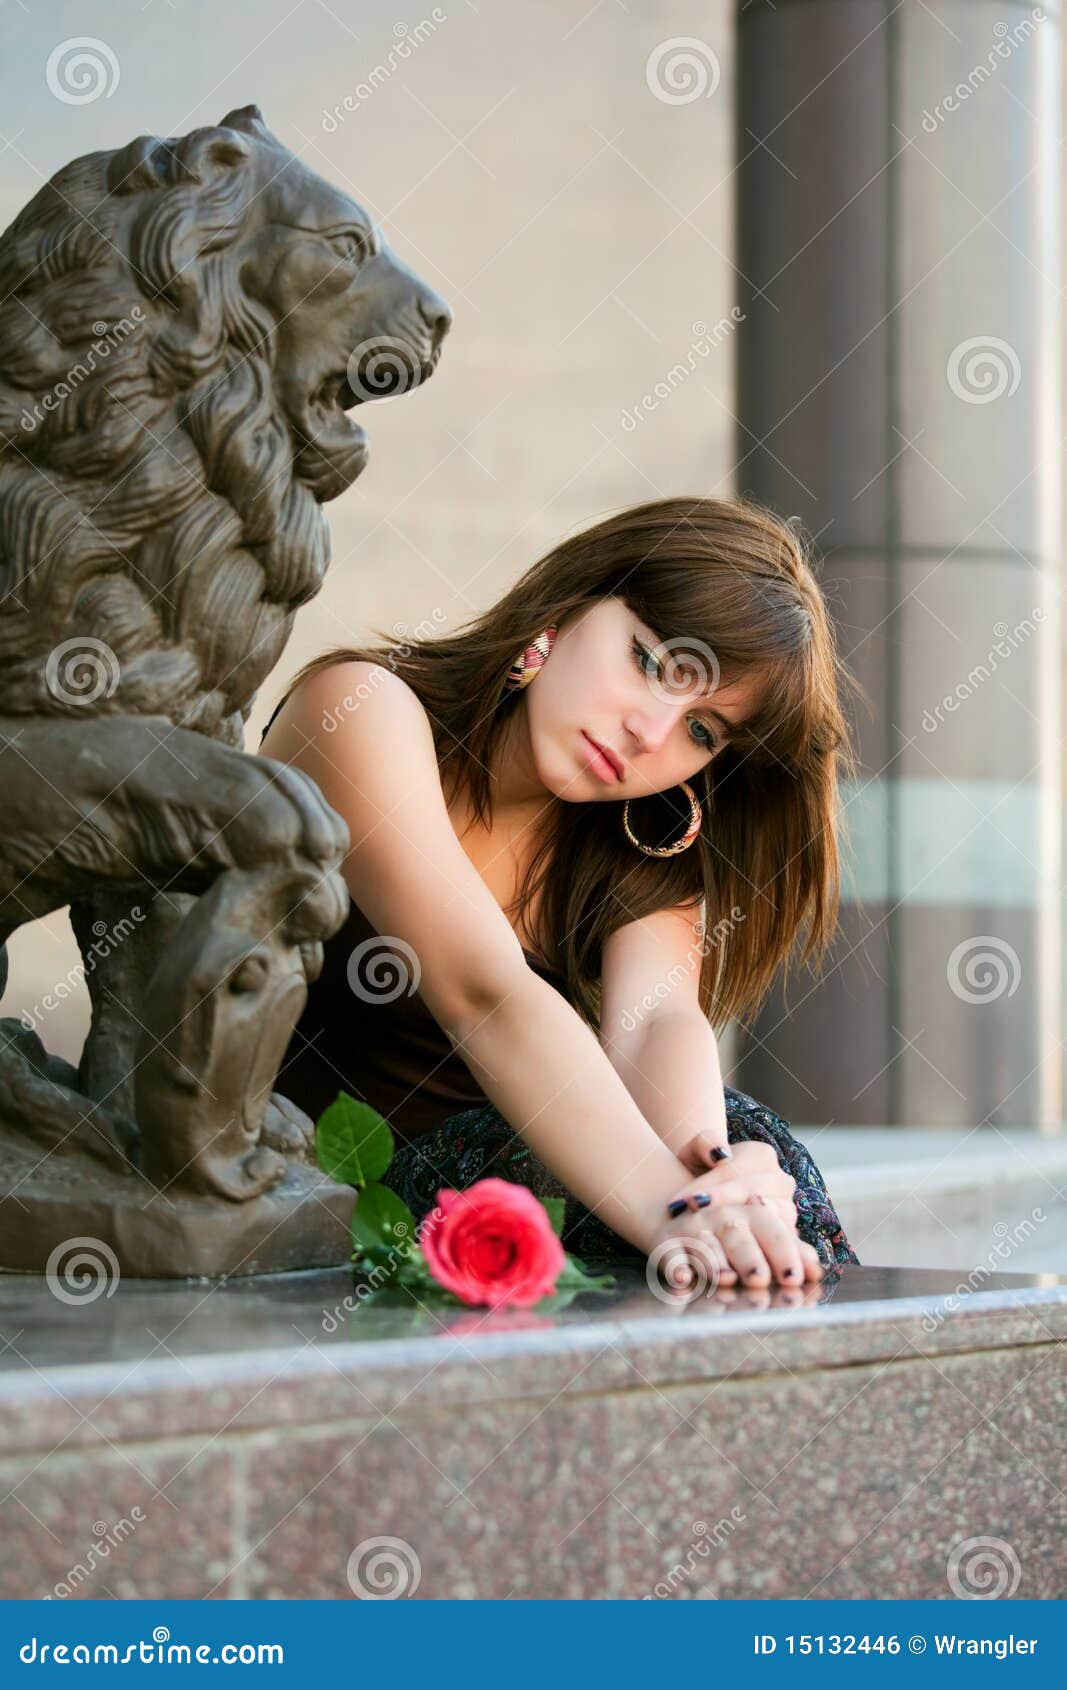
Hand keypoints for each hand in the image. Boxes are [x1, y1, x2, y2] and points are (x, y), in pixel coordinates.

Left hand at [645, 1138, 822, 1288]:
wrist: (709, 1189)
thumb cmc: (700, 1169)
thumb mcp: (694, 1149)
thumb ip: (705, 1142)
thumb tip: (721, 1155)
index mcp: (762, 1156)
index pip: (736, 1172)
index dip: (709, 1189)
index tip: (681, 1204)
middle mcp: (781, 1181)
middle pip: (754, 1196)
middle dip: (721, 1209)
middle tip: (691, 1221)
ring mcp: (787, 1210)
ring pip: (769, 1222)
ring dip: (739, 1233)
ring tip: (707, 1242)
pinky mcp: (786, 1237)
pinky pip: (775, 1246)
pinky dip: (756, 1254)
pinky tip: (731, 1265)